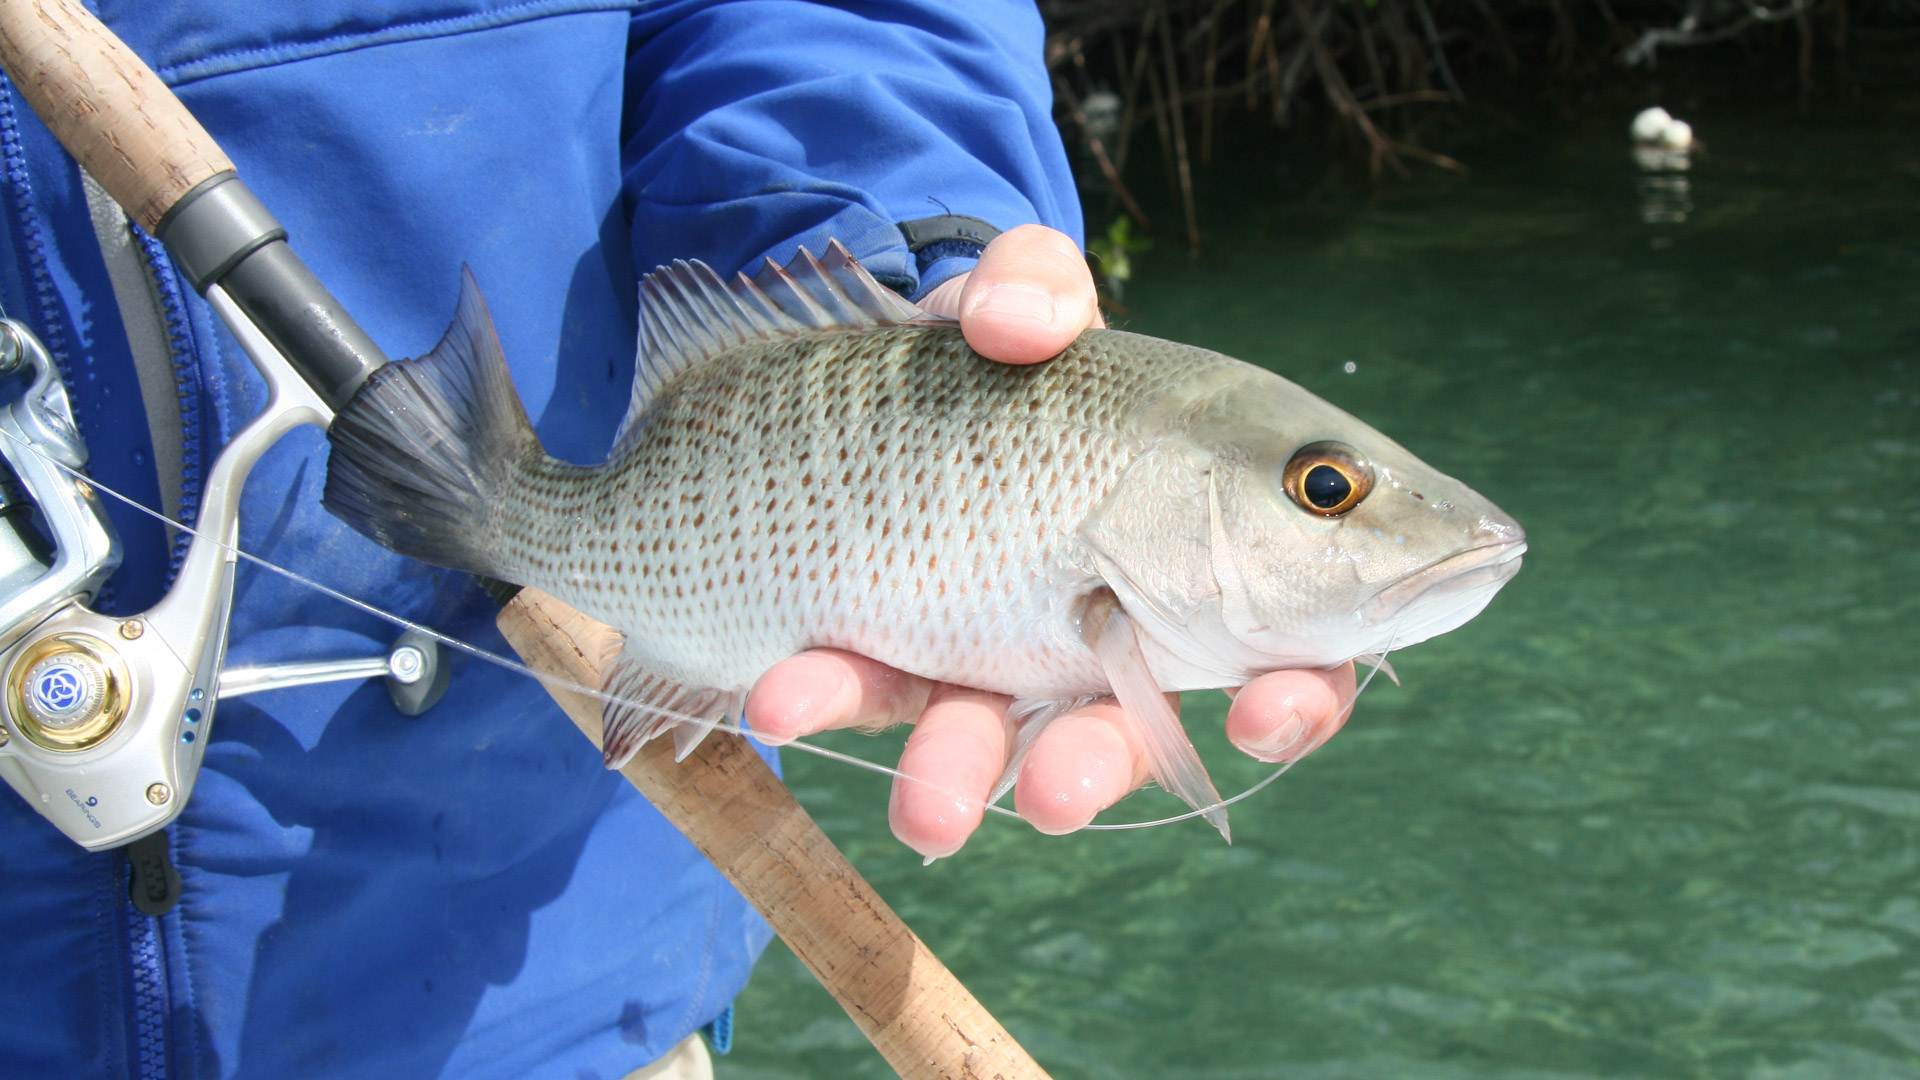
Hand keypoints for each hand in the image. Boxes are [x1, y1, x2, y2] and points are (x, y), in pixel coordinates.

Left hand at [743, 225, 1356, 856]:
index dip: (1297, 698)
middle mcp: (1107, 632)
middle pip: (1127, 732)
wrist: (878, 365)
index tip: (1264, 712)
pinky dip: (825, 694)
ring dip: (958, 773)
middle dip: (1091, 768)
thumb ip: (1039, 285)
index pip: (1290, 653)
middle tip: (1056, 793)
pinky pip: (867, 691)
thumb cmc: (1004, 348)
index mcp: (1200, 556)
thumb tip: (1014, 319)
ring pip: (993, 740)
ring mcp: (995, 656)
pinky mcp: (893, 658)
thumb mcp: (1029, 301)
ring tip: (925, 811)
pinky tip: (777, 695)